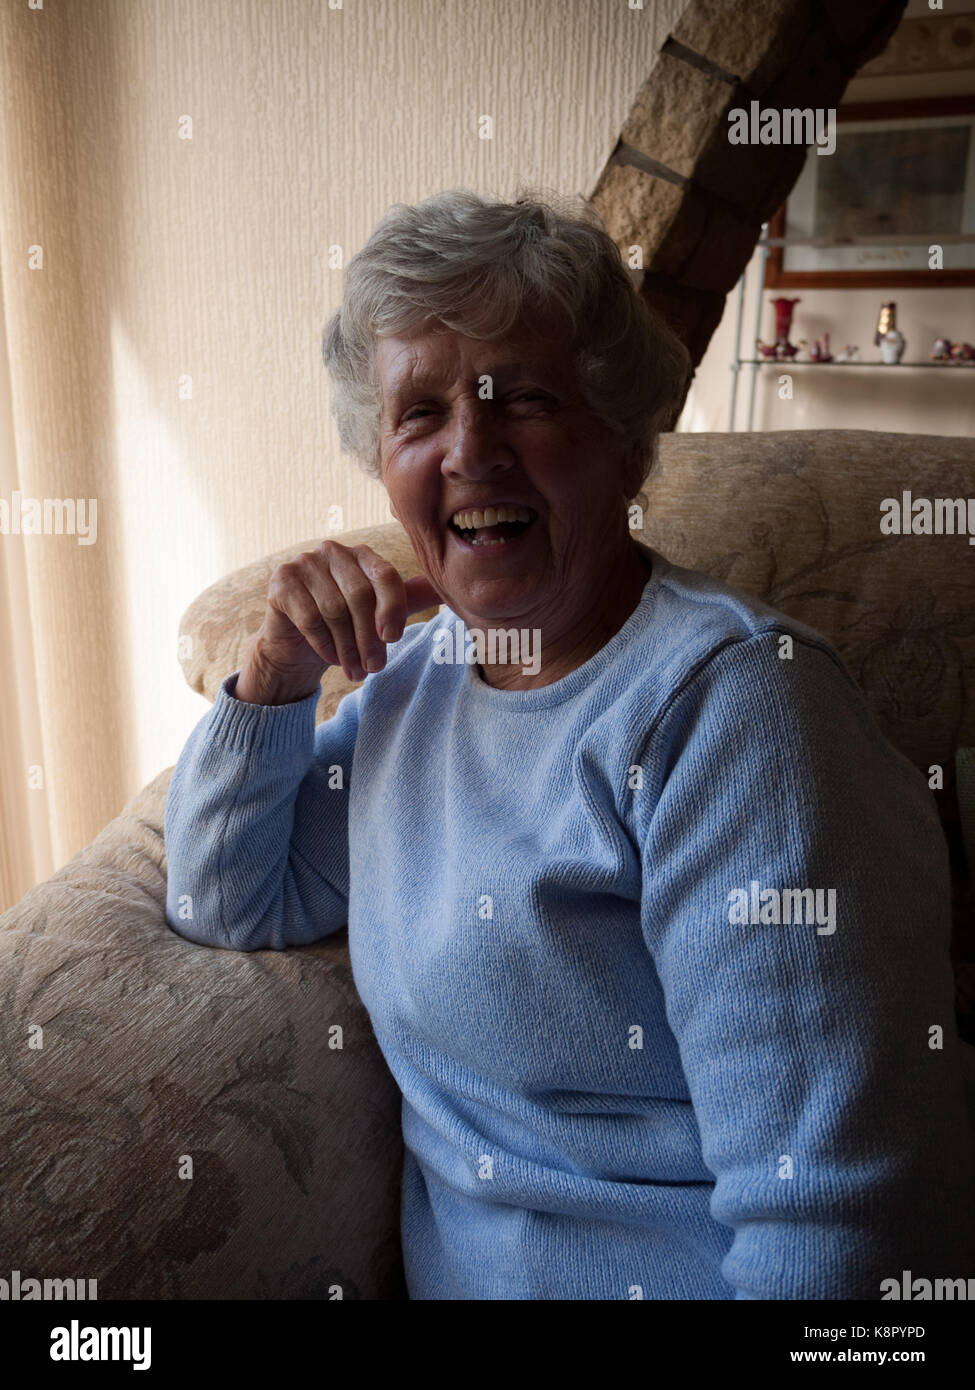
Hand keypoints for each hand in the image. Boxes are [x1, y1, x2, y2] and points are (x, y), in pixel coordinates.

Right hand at [235, 540, 440, 703]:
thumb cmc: (345, 626)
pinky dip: (324, 643)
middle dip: (369, 638)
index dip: (393, 609)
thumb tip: (454, 586)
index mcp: (363, 554)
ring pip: (334, 610)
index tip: (393, 639)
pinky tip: (330, 658)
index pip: (386, 576)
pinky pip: (309, 617)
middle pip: (359, 596)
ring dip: (348, 647)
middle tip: (375, 668)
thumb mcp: (382, 613)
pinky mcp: (281, 581)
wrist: (298, 644)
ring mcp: (304, 562)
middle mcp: (333, 551)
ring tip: (356, 671)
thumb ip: (411, 598)